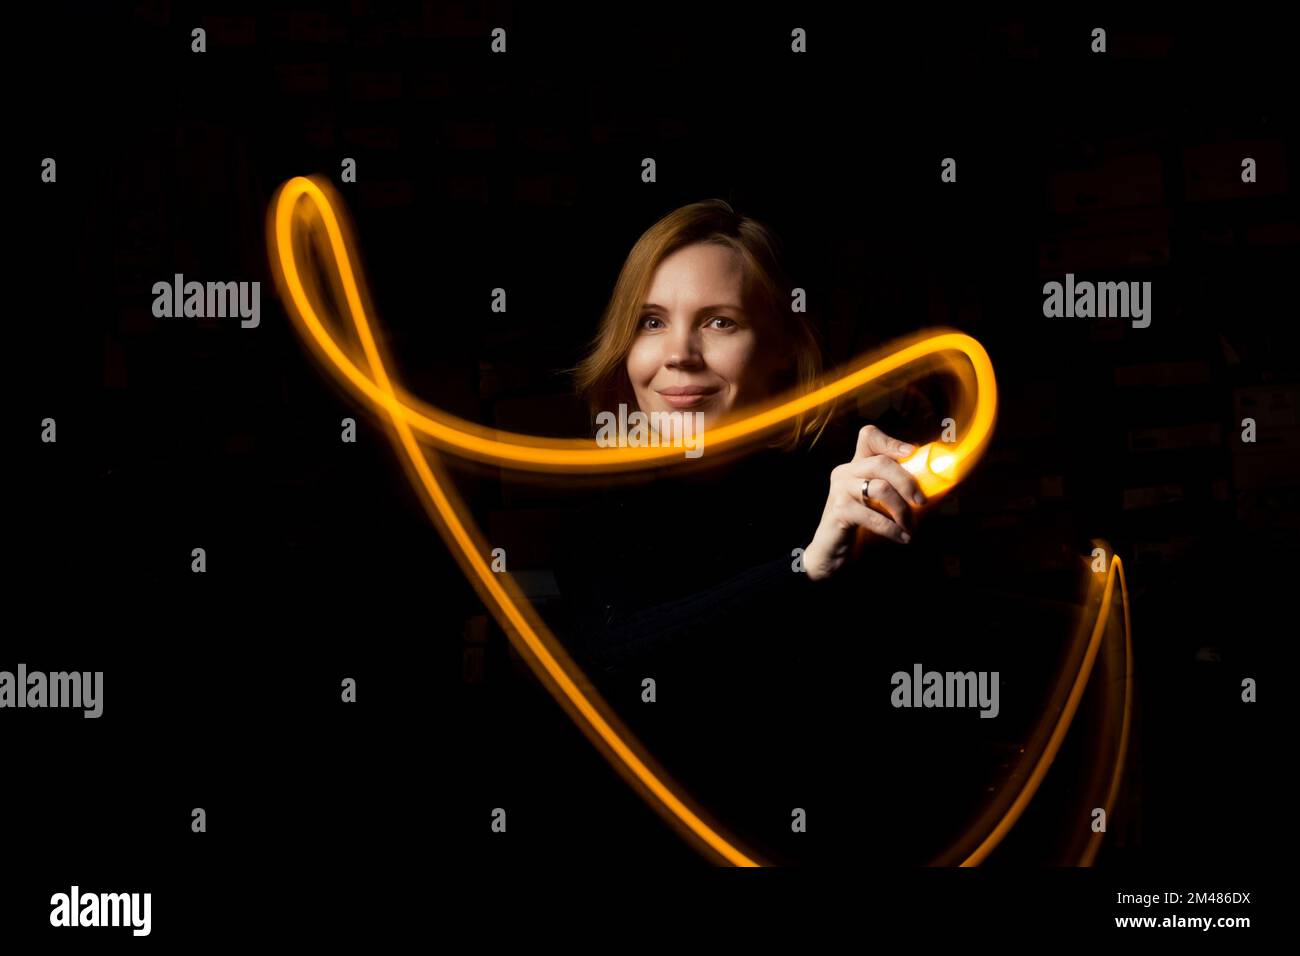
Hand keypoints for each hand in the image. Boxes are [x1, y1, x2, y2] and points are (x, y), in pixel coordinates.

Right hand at [802, 424, 926, 581]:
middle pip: (882, 462)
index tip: (913, 453)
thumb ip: (904, 492)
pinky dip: (892, 529)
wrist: (833, 554)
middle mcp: (846, 472)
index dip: (891, 441)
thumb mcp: (884, 506)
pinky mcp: (839, 511)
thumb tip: (941, 485)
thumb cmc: (863, 528)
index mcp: (857, 466)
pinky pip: (872, 516)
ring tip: (910, 527)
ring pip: (880, 488)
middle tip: (922, 502)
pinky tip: (902, 538)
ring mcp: (840, 490)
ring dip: (902, 510)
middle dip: (908, 482)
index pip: (869, 437)